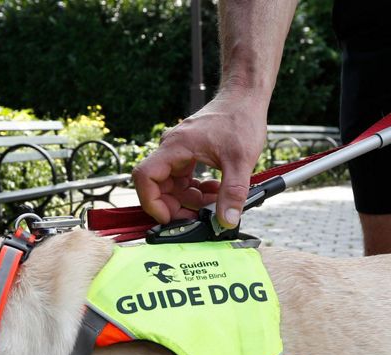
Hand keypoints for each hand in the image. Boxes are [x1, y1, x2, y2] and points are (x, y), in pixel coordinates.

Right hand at [132, 90, 268, 227]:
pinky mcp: (189, 154)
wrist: (245, 97)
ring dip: (191, 200)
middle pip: (158, 186)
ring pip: (173, 186)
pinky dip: (197, 191)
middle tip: (199, 217)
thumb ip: (232, 193)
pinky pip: (184, 179)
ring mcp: (179, 152)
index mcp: (175, 147)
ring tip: (216, 203)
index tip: (169, 219)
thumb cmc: (240, 118)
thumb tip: (227, 221)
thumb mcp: (240, 161)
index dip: (152, 202)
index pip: (145, 177)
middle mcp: (172, 149)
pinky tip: (216, 192)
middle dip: (177, 206)